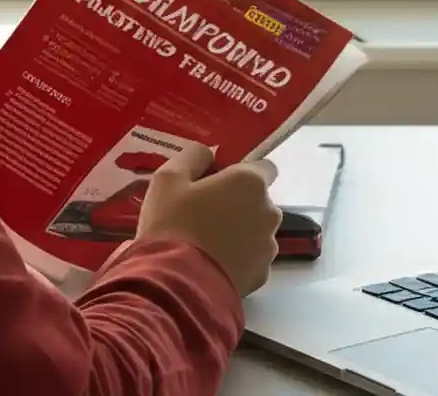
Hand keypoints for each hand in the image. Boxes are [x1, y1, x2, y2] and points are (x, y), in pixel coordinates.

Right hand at [137, 149, 282, 295]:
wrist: (175, 285)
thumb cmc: (172, 224)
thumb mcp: (168, 179)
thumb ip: (192, 157)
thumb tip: (207, 153)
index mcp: (251, 183)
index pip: (263, 168)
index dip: (240, 174)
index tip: (217, 184)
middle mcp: (269, 211)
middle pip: (258, 201)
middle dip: (238, 205)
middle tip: (204, 216)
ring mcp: (269, 245)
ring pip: (256, 232)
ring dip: (239, 233)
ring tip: (205, 246)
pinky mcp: (262, 275)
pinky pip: (251, 259)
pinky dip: (237, 260)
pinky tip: (211, 267)